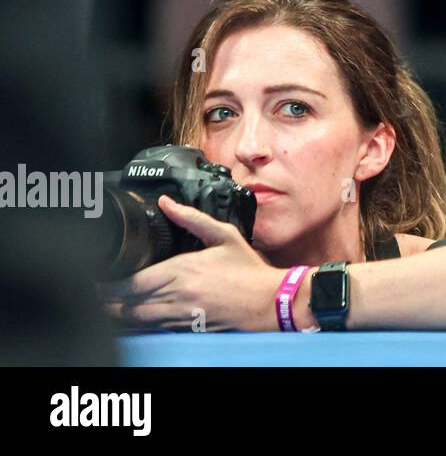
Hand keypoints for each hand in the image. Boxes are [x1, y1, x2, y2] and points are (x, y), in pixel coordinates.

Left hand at [100, 195, 282, 332]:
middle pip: (128, 302)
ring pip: (137, 318)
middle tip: (92, 294)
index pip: (134, 281)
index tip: (98, 278)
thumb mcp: (224, 235)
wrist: (267, 301)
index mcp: (182, 269)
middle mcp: (177, 294)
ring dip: (117, 314)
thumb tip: (166, 203)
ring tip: (103, 307)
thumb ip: (192, 219)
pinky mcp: (186, 327)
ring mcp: (180, 314)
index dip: (110, 283)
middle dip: (107, 300)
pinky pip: (153, 327)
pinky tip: (130, 318)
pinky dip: (138, 323)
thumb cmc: (247, 269)